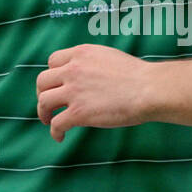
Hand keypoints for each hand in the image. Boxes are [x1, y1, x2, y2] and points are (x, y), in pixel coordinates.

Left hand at [36, 44, 153, 141]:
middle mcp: (73, 70)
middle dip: (43, 93)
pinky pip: (56, 123)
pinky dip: (55, 132)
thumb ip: (92, 64)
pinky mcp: (78, 112)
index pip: (53, 60)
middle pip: (42, 81)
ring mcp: (74, 91)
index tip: (57, 85)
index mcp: (81, 54)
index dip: (53, 74)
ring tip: (49, 121)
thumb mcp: (109, 57)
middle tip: (49, 104)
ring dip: (43, 112)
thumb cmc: (138, 76)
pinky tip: (60, 137)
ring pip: (44, 101)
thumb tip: (88, 78)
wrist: (149, 89)